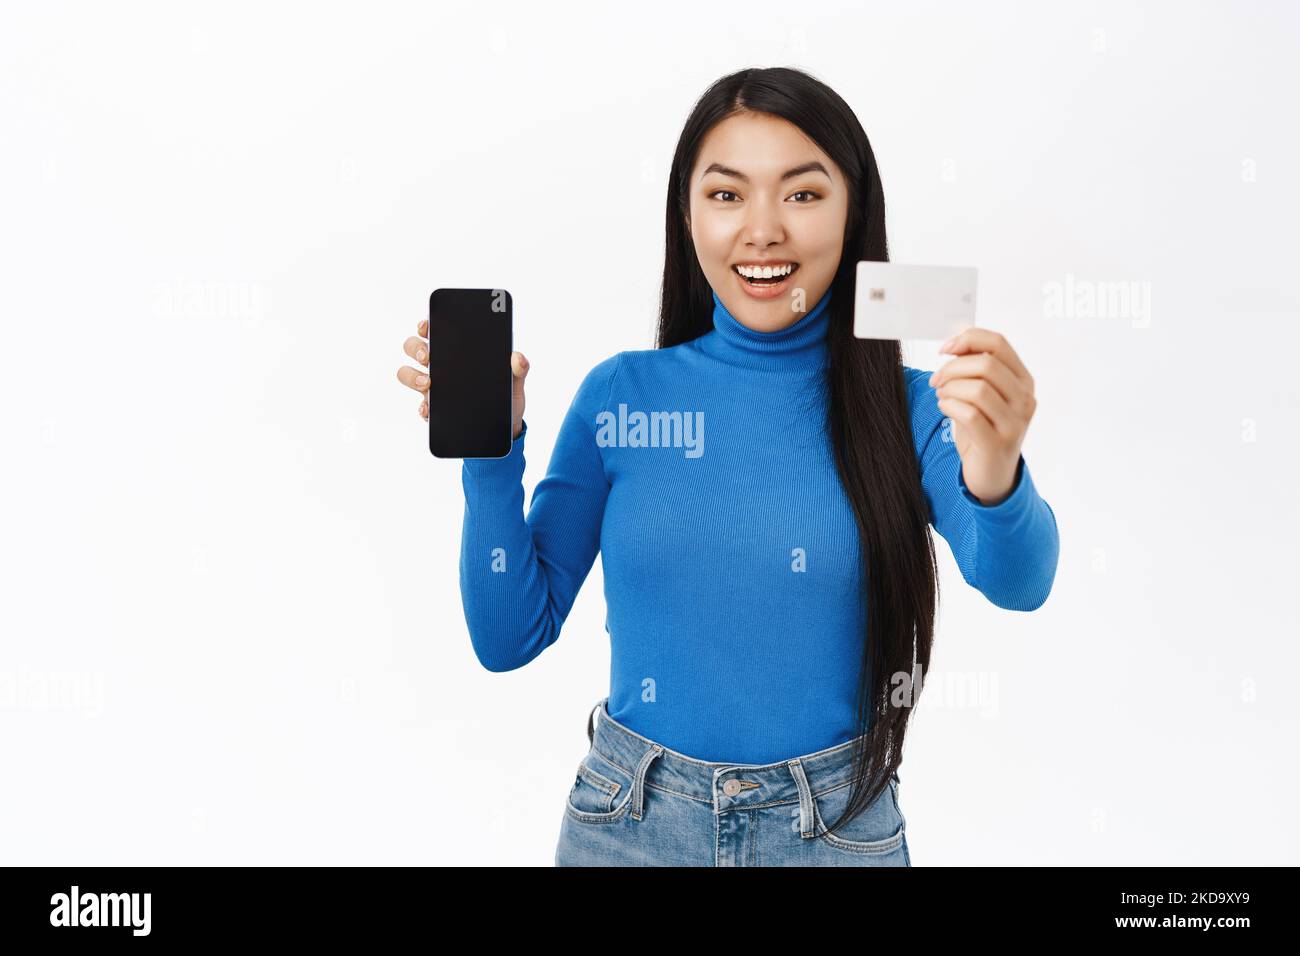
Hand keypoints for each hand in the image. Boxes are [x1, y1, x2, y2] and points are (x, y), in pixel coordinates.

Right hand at [396, 318, 529, 439]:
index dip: (425, 326)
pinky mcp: (434, 410)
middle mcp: (441, 367)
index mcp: (457, 353)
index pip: (435, 333)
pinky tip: (429, 409)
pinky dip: (422, 407)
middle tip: (428, 357)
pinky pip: (420, 406)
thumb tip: (518, 357)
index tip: (425, 326)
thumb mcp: (514, 383)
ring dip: (412, 376)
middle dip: (416, 348)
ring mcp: (434, 388)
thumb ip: (519, 369)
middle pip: (414, 348)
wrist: (504, 428)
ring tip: (426, 383)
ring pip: (408, 374)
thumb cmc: (506, 399)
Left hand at [928, 327, 1036, 505]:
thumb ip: (974, 369)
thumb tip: (954, 342)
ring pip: (978, 389)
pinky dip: (950, 406)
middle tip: (936, 381)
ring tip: (942, 397)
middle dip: (952, 368)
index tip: (943, 349)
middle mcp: (1025, 399)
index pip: (998, 343)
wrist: (991, 475)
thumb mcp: (981, 395)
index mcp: (1023, 380)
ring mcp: (1015, 422)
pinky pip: (970, 415)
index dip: (967, 339)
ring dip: (950, 389)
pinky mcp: (998, 443)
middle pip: (986, 364)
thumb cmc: (982, 429)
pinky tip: (944, 408)